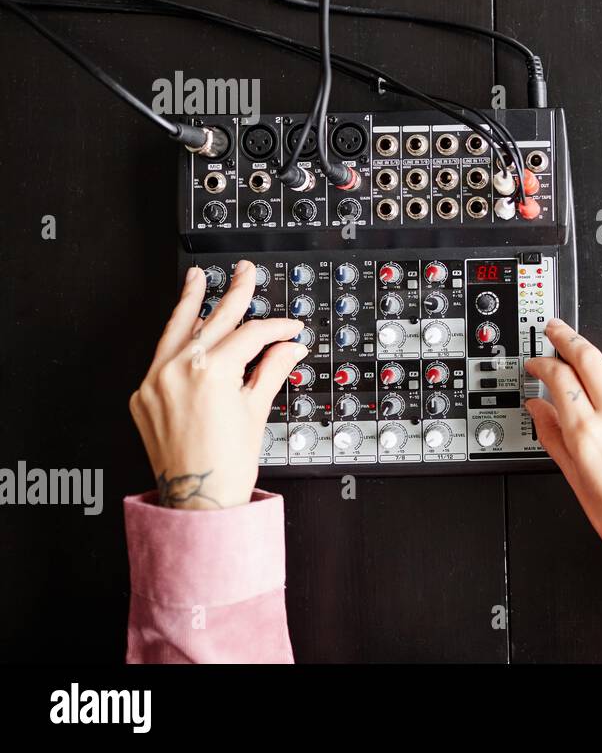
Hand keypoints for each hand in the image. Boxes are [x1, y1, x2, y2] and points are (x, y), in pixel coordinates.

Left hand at [129, 260, 306, 508]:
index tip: (290, 328)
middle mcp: (178, 370)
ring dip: (190, 302)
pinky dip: (175, 338)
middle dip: (234, 293)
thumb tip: (289, 349)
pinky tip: (184, 326)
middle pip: (213, 320)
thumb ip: (271, 370)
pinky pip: (161, 355)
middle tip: (245, 272)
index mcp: (211, 372)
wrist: (196, 497)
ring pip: (176, 330)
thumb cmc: (226, 463)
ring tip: (196, 279)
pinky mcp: (143, 394)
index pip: (250, 334)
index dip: (275, 328)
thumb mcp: (256, 410)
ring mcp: (155, 381)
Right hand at [524, 319, 601, 568]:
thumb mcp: (574, 478)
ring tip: (582, 372)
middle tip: (554, 330)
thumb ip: (552, 436)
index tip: (537, 364)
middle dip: (567, 338)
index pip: (560, 379)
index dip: (543, 364)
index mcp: (588, 436)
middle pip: (588, 358)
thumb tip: (537, 408)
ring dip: (593, 364)